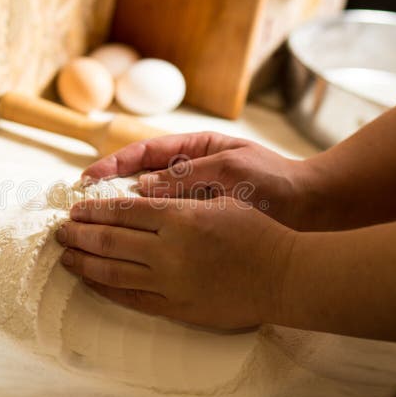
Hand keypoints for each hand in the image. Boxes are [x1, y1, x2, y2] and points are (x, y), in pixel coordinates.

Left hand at [55, 196, 293, 329]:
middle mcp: (169, 250)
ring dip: (85, 261)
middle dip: (80, 234)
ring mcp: (171, 283)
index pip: (122, 211)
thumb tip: (138, 194)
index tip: (76, 208)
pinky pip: (131, 299)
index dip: (94, 210)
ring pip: (113, 271)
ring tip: (66, 255)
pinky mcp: (177, 308)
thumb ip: (178, 195)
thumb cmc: (258, 231)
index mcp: (180, 217)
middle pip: (110, 239)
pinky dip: (106, 288)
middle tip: (61, 230)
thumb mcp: (220, 198)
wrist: (285, 276)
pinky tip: (91, 280)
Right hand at [82, 132, 318, 229]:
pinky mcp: (202, 222)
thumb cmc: (275, 181)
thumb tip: (142, 188)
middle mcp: (190, 171)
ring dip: (124, 215)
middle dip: (109, 192)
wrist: (313, 208)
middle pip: (139, 178)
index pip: (144, 153)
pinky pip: (167, 225)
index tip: (87, 180)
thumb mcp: (229, 172)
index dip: (113, 165)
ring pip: (150, 205)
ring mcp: (195, 197)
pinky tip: (133, 247)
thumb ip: (186, 177)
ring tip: (98, 230)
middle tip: (82, 210)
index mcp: (195, 149)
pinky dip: (149, 233)